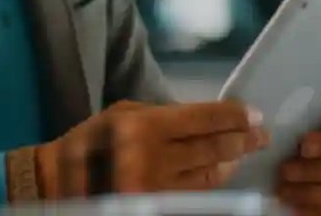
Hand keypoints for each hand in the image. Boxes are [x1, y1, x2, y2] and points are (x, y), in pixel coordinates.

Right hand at [26, 100, 269, 199]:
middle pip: (213, 147)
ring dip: (232, 160)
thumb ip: (167, 116)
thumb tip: (212, 118)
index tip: (254, 114)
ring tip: (245, 149)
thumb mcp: (125, 114)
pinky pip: (195, 193)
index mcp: (144, 127)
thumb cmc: (93, 140)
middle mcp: (152, 159)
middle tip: (262, 133)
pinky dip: (213, 179)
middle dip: (243, 139)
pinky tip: (223, 169)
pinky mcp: (156, 205)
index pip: (204, 118)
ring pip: (209, 174)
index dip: (234, 116)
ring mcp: (155, 189)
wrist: (58, 182)